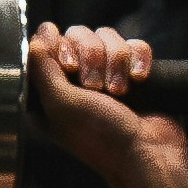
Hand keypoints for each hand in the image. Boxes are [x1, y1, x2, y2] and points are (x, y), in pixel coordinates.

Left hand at [27, 18, 187, 187]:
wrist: (148, 154)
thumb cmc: (101, 137)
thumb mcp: (61, 104)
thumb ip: (42, 67)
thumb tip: (39, 34)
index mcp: (50, 91)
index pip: (48, 43)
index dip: (62, 48)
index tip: (71, 67)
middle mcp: (75, 81)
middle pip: (80, 35)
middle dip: (93, 57)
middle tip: (98, 88)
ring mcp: (107, 75)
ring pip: (108, 36)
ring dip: (117, 62)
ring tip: (121, 93)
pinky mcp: (134, 73)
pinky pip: (135, 45)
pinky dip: (138, 60)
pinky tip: (140, 81)